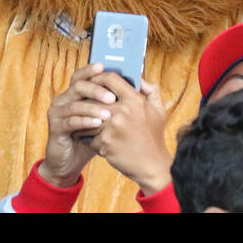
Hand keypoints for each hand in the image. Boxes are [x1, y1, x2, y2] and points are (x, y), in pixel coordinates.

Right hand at [40, 63, 116, 187]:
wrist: (71, 162)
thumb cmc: (90, 138)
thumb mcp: (103, 119)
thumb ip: (115, 103)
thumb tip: (136, 86)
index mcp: (74, 93)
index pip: (82, 75)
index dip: (91, 70)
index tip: (104, 67)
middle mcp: (63, 99)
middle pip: (78, 86)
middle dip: (96, 90)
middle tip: (113, 98)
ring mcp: (57, 112)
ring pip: (75, 104)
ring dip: (93, 108)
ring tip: (108, 114)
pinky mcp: (54, 127)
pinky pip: (70, 121)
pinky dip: (85, 122)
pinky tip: (97, 125)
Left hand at [89, 73, 171, 195]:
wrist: (152, 165)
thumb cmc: (154, 135)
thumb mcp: (158, 109)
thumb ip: (150, 90)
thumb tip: (137, 77)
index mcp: (135, 100)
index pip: (110, 78)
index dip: (99, 77)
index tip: (94, 80)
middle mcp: (123, 111)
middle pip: (94, 98)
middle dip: (88, 101)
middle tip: (83, 103)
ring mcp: (112, 127)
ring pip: (88, 117)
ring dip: (85, 121)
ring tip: (85, 123)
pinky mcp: (105, 143)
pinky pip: (89, 136)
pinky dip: (90, 138)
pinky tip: (95, 140)